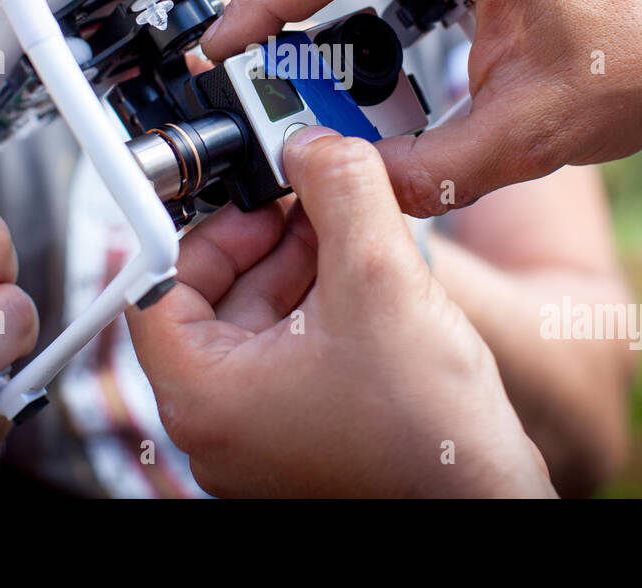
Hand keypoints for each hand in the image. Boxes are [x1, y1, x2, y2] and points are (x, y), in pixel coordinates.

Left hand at [126, 126, 555, 496]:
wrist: (484, 497)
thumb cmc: (426, 435)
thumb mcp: (378, 275)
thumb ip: (340, 189)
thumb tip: (314, 145)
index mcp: (204, 397)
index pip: (157, 285)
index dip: (200, 224)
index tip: (237, 194)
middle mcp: (219, 422)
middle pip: (211, 297)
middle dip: (263, 234)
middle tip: (305, 196)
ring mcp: (258, 430)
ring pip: (255, 320)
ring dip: (296, 262)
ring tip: (346, 227)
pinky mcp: (299, 429)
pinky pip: (287, 349)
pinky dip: (316, 302)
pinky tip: (361, 271)